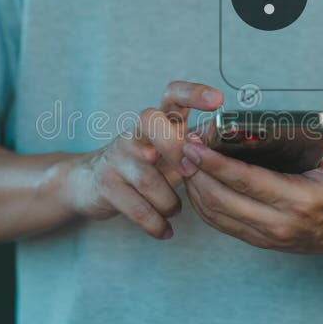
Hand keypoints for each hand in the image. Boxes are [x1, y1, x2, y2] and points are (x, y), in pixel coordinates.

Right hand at [63, 81, 223, 239]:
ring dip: (170, 202)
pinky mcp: (106, 184)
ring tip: (175, 211)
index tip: (217, 99)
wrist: (91, 183)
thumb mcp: (170, 151)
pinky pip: (138, 209)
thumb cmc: (145, 166)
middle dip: (175, 147)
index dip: (193, 93)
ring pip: (149, 178)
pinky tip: (165, 230)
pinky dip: (157, 225)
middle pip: (151, 120)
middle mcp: (135, 133)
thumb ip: (197, 145)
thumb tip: (232, 137)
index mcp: (157, 122)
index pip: (172, 95)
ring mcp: (117, 156)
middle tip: (188, 172)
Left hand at [180, 132, 322, 252]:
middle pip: (221, 199)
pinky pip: (219, 223)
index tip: (195, 144)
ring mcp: (264, 237)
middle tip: (183, 146)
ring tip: (185, 159)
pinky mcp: (256, 241)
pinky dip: (201, 202)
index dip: (215, 163)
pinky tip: (196, 181)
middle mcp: (277, 224)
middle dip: (196, 172)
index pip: (245, 181)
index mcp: (298, 202)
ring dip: (194, 187)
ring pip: (214, 214)